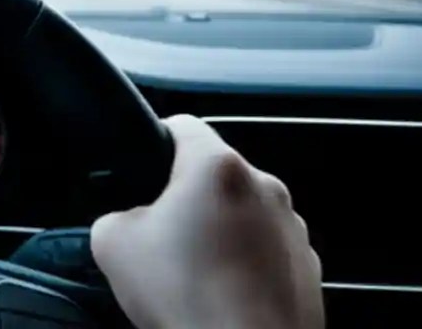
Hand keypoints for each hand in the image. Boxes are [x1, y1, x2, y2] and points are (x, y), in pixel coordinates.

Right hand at [91, 115, 322, 328]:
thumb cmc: (186, 296)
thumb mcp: (112, 244)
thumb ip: (115, 215)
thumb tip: (129, 222)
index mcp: (217, 167)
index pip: (182, 125)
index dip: (156, 142)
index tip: (145, 169)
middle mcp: (265, 187)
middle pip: (214, 176)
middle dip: (187, 201)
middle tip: (161, 239)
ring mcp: (293, 229)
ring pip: (242, 215)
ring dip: (219, 233)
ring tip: (194, 276)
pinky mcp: (309, 268)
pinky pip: (266, 252)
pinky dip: (245, 266)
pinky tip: (221, 297)